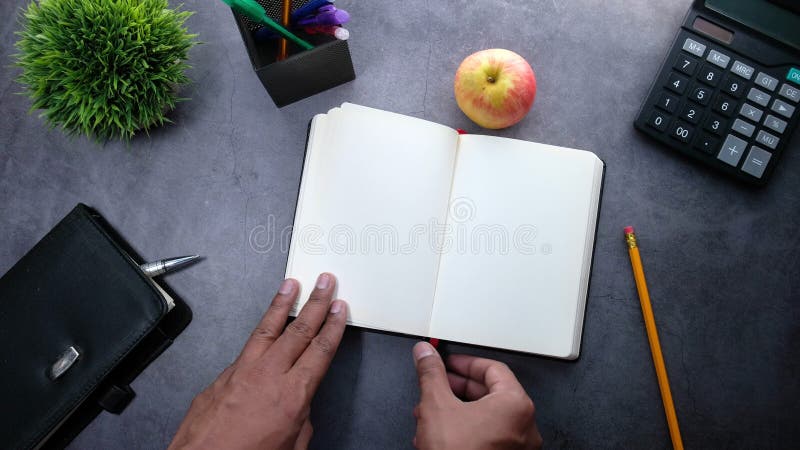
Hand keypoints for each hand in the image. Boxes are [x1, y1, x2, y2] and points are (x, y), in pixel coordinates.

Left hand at [168, 273, 346, 449]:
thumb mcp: (291, 447)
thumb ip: (300, 420)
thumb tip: (301, 410)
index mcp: (293, 395)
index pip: (320, 350)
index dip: (333, 327)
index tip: (340, 310)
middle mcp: (269, 376)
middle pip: (299, 330)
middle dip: (316, 303)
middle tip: (325, 283)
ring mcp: (243, 371)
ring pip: (268, 328)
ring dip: (282, 303)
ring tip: (292, 285)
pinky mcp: (222, 375)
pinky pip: (247, 344)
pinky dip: (260, 329)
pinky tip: (265, 324)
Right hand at [412, 342, 541, 449]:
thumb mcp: (436, 406)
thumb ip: (431, 374)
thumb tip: (426, 355)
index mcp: (516, 405)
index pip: (492, 368)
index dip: (465, 363)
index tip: (448, 362)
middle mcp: (524, 426)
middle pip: (491, 392)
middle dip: (458, 387)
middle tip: (439, 383)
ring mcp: (518, 448)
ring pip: (488, 416)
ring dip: (458, 408)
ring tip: (433, 410)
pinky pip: (489, 435)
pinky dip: (468, 428)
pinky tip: (443, 432)